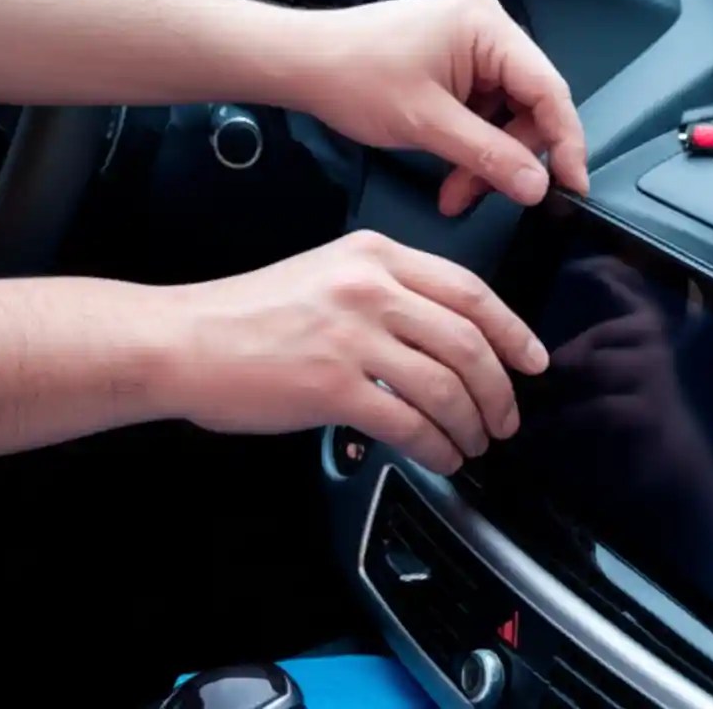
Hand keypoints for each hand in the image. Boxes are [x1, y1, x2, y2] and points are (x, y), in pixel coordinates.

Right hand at [159, 230, 547, 474]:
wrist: (181, 340)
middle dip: (499, 390)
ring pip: (446, 386)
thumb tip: (448, 338)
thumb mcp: (326, 275)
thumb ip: (388, 293)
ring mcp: (353, 337)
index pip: (470, 290)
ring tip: (472, 444)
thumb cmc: (246, 315)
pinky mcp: (334, 386)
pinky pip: (408, 423)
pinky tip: (438, 456)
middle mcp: (370, 289)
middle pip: (469, 342)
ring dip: (470, 425)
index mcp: (374, 256)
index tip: (531, 359)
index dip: (513, 331)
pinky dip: (435, 446)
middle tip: (505, 417)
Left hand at [294, 0, 588, 215]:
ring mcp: (472, 48)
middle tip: (491, 195)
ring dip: (487, 160)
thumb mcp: (428, 124)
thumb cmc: (351, 74)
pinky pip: (484, 114)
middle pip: (530, 106)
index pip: (549, 90)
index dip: (565, 143)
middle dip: (510, 158)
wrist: (303, 64)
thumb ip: (489, 156)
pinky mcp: (457, 66)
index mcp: (486, 27)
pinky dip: (472, 149)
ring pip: (507, 118)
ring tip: (457, 192)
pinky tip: (453, 173)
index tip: (572, 185)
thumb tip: (537, 185)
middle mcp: (486, 29)